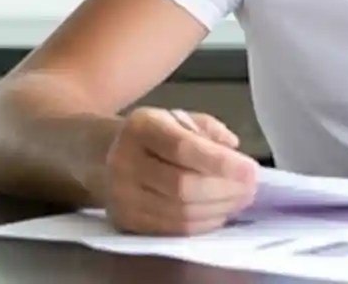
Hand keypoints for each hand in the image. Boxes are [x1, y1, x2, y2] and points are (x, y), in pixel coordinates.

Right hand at [101, 107, 258, 234]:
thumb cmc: (148, 135)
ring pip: (180, 212)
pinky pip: (172, 229)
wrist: (96, 153)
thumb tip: (234, 149)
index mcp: (141, 127)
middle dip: (226, 190)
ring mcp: (121, 195)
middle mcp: (125, 161)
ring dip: (219, 209)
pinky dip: (203, 223)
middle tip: (251, 187)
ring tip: (240, 199)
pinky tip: (219, 212)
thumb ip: (208, 129)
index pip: (184, 148)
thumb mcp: (176, 117)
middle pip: (184, 186)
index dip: (221, 163)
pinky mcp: (125, 221)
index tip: (251, 170)